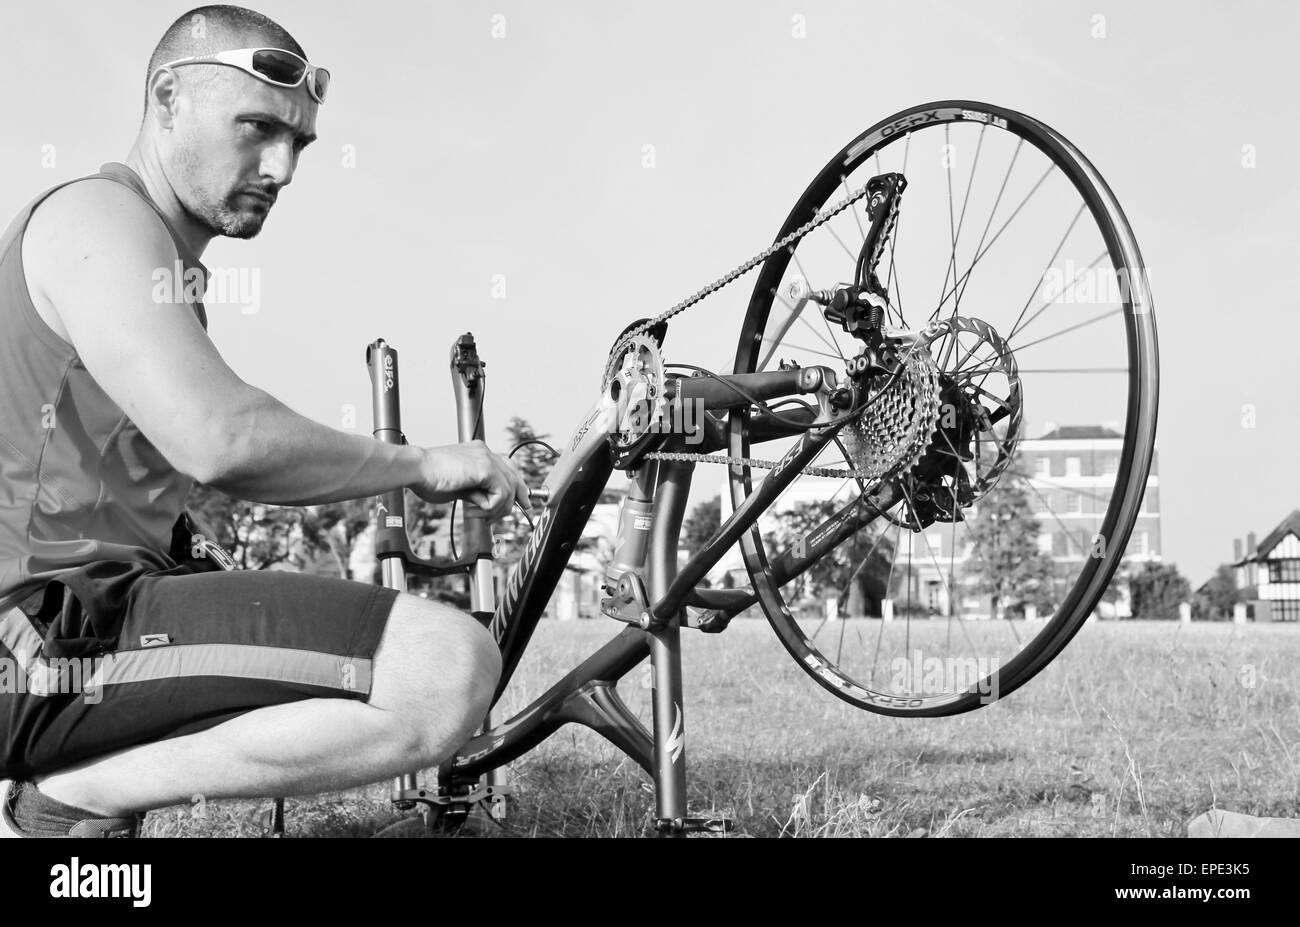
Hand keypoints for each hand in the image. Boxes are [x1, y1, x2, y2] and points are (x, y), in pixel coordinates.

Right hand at [412, 441, 531, 519]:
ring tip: (477, 514)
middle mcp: (485, 452)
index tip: (520, 502)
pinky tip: (474, 509)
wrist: (415, 469)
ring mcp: (486, 458)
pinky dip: (491, 507)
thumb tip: (486, 502)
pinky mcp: (485, 469)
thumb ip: (475, 492)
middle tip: (502, 516)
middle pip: (514, 476)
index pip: (507, 468)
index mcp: (478, 453)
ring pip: (510, 489)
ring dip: (496, 509)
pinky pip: (502, 493)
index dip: (515, 486)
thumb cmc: (427, 478)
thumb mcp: (457, 487)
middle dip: (516, 499)